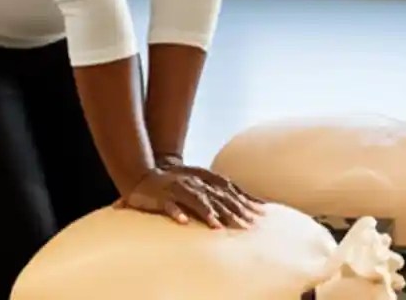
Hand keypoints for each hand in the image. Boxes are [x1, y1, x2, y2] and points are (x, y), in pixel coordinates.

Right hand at [116, 167, 259, 229]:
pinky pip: (170, 205)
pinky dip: (177, 212)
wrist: (145, 177)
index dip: (245, 202)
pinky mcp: (162, 197)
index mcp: (206, 181)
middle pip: (217, 198)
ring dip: (207, 213)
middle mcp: (195, 183)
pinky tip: (183, 222)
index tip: (260, 214)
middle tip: (245, 227)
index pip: (230, 191)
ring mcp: (179, 189)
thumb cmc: (178, 184)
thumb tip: (245, 203)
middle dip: (232, 212)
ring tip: (217, 227)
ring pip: (195, 201)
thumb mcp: (200, 185)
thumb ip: (220, 194)